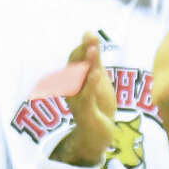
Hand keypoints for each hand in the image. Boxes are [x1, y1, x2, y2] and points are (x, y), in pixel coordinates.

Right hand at [52, 33, 115, 167]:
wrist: (97, 134)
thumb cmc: (96, 104)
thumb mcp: (97, 78)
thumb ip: (94, 58)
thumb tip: (89, 33)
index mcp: (73, 79)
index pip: (74, 59)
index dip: (82, 47)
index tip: (90, 34)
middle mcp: (71, 89)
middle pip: (74, 67)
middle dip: (82, 53)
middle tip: (90, 39)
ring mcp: (76, 101)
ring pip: (79, 81)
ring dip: (86, 65)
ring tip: (93, 52)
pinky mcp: (85, 112)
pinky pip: (86, 97)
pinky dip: (90, 85)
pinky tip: (97, 74)